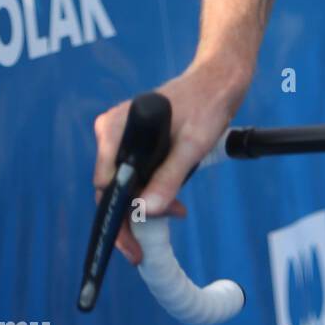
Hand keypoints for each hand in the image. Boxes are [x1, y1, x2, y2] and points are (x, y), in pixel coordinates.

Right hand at [92, 56, 250, 265]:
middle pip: (112, 188)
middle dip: (134, 215)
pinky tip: (173, 202)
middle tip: (151, 241)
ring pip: (125, 185)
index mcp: (115, 128)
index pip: (105, 184)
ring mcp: (123, 138)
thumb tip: (146, 211)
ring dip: (145, 205)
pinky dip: (151, 192)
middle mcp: (112, 133)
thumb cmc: (206, 104)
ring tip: (176, 212)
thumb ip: (169, 176)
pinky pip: (136, 176)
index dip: (118, 216)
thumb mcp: (191, 143)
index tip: (134, 242)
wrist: (219, 81)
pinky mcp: (136, 143)